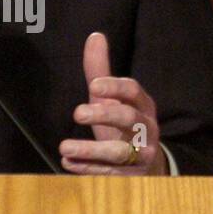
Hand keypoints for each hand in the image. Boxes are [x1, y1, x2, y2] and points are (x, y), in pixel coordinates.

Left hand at [59, 32, 167, 175]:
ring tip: (64, 148)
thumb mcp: (113, 99)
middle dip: (104, 115)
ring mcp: (141, 155)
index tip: (93, 85)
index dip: (115, 87)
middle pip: (129, 119)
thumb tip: (95, 36)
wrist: (149, 166)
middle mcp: (146, 129)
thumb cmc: (124, 125)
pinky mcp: (132, 177)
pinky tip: (67, 163)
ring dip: (90, 150)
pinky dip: (88, 169)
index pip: (133, 91)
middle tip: (77, 112)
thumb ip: (101, 71)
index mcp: (143, 105)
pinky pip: (110, 174)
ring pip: (119, 152)